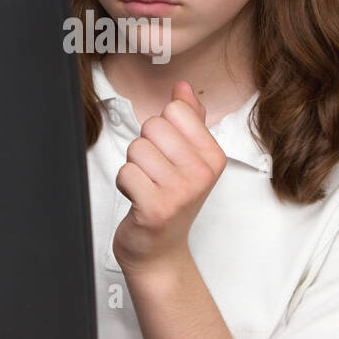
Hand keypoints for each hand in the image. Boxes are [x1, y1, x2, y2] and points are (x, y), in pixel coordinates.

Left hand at [112, 80, 227, 275]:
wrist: (160, 251)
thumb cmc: (171, 200)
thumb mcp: (188, 159)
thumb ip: (189, 120)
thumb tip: (183, 86)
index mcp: (213, 156)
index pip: (175, 111)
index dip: (161, 130)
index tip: (167, 155)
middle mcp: (202, 173)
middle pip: (153, 126)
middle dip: (145, 147)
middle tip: (154, 174)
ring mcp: (181, 192)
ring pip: (136, 149)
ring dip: (134, 167)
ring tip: (147, 187)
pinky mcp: (157, 208)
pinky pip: (125, 172)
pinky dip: (124, 185)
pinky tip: (138, 199)